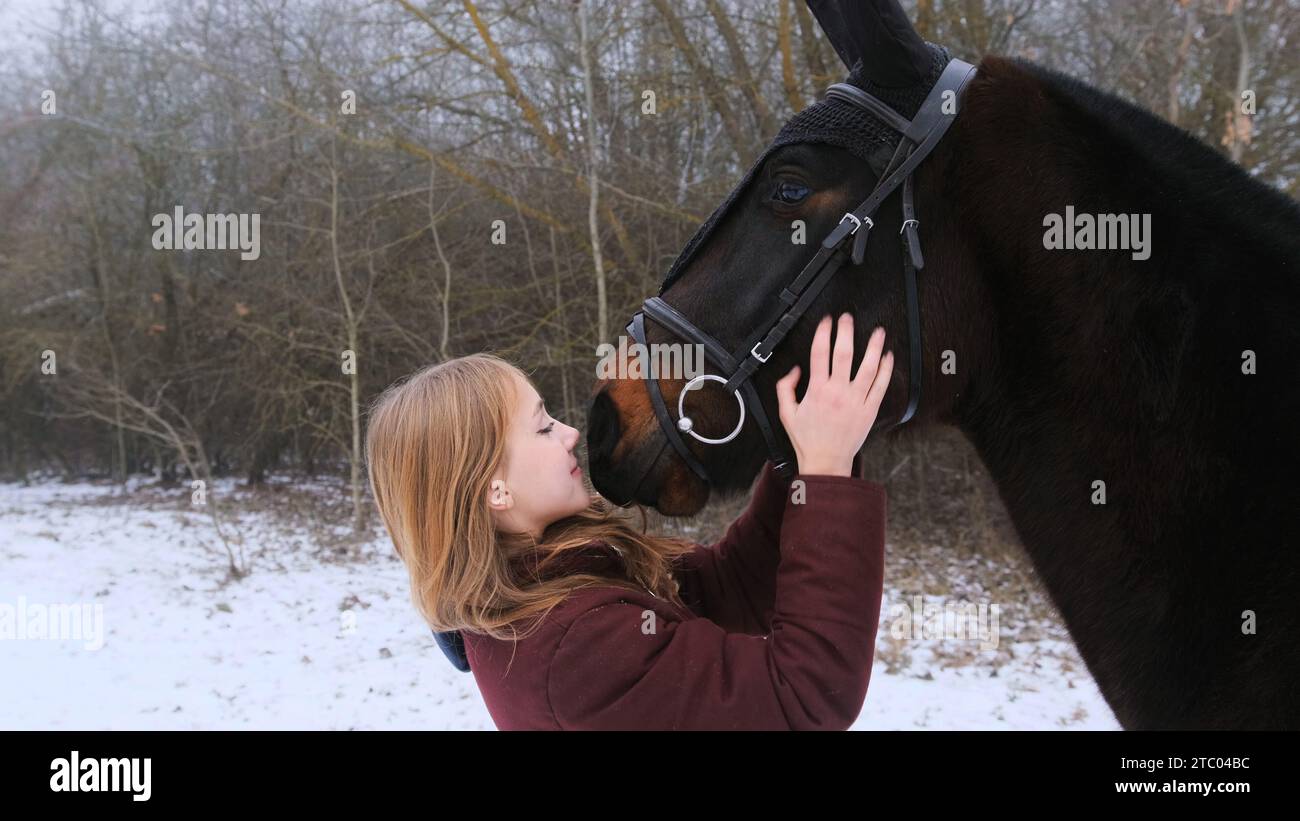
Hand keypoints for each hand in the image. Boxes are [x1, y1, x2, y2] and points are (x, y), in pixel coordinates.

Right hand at [774, 313, 892, 477]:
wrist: (826, 462)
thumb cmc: (807, 440)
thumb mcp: (786, 413)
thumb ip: (785, 388)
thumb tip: (795, 370)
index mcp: (816, 391)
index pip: (820, 354)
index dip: (823, 333)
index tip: (826, 321)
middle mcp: (838, 392)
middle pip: (845, 354)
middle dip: (846, 332)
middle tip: (848, 318)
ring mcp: (856, 400)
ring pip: (868, 367)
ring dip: (874, 347)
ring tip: (879, 331)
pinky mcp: (869, 409)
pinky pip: (881, 386)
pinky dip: (886, 370)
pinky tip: (888, 357)